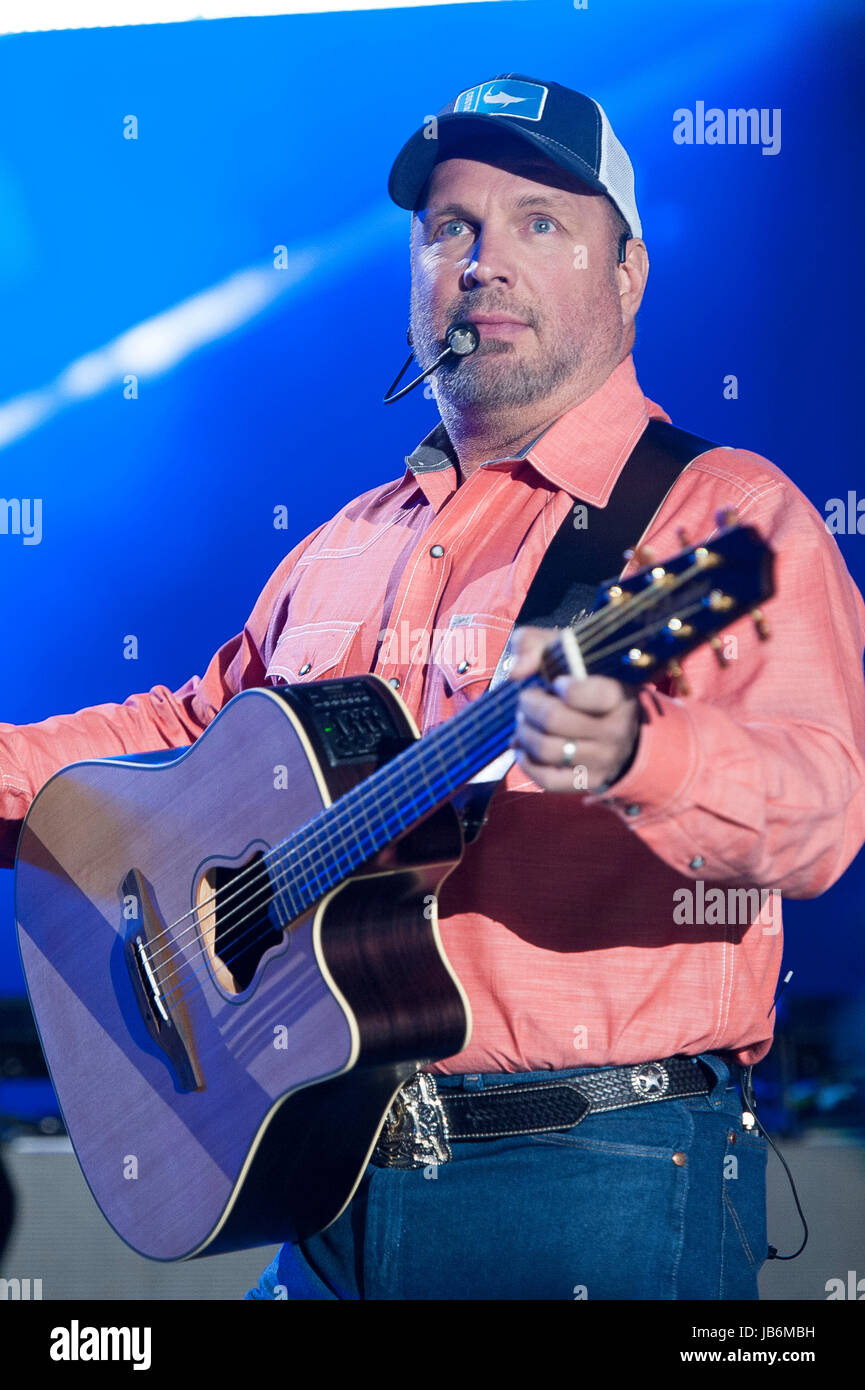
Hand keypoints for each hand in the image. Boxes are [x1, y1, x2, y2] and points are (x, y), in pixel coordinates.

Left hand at [507, 625, 641, 792]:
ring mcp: (604, 759)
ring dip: (524, 733)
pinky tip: (523, 747)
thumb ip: (536, 644)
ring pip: (547, 750)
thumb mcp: (570, 652)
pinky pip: (547, 780)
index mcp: (618, 694)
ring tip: (524, 721)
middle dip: (529, 706)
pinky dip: (526, 763)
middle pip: (554, 721)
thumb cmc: (588, 681)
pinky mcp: (590, 782)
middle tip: (527, 699)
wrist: (620, 723)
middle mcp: (616, 729)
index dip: (562, 687)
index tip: (555, 681)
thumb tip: (516, 670)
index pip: (590, 693)